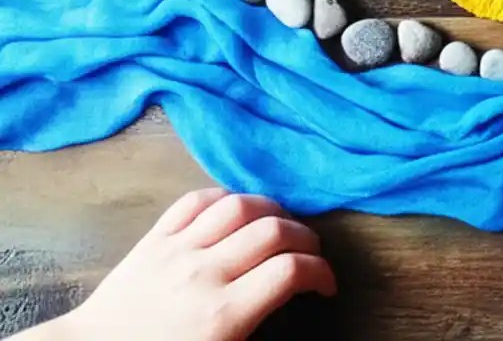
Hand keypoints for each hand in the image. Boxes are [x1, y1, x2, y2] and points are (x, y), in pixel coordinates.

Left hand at [16, 189, 335, 340]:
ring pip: (239, 206)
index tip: (325, 286)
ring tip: (281, 224)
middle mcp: (204, 273)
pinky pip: (196, 200)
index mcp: (223, 314)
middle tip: (310, 254)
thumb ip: (258, 328)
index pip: (291, 271)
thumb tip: (291, 302)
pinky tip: (237, 211)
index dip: (322, 273)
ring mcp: (177, 249)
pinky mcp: (154, 237)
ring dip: (272, 209)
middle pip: (274, 231)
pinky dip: (225, 197)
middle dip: (306, 238)